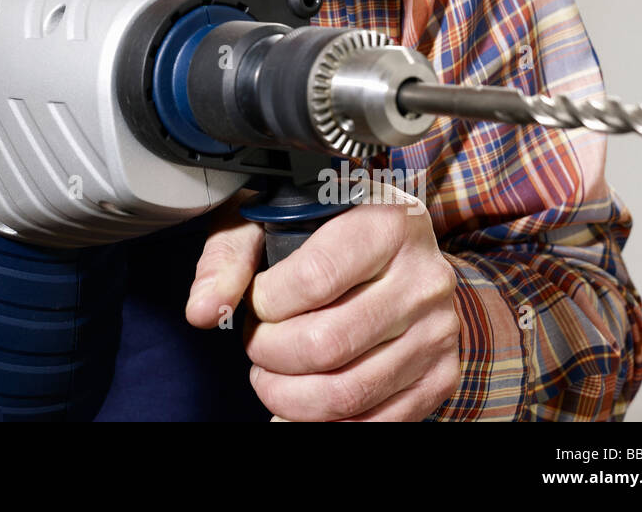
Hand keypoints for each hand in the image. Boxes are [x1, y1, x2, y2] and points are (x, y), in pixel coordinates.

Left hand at [185, 182, 460, 420]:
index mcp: (386, 222)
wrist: (401, 246)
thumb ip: (229, 258)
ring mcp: (438, 330)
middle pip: (328, 344)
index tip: (255, 302)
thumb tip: (201, 312)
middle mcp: (423, 277)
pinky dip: (324, 423)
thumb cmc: (323, 228)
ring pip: (349, 391)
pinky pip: (377, 421)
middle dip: (269, 354)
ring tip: (268, 376)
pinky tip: (295, 404)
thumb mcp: (271, 218)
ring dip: (288, 396)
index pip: (315, 278)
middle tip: (254, 343)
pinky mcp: (441, 374)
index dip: (266, 303)